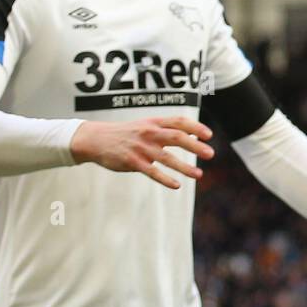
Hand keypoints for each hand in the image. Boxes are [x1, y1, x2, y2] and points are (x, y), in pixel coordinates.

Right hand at [70, 116, 213, 188]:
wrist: (96, 139)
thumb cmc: (127, 133)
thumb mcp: (146, 125)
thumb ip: (167, 130)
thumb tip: (194, 138)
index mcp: (154, 123)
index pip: (178, 122)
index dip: (195, 127)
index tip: (209, 135)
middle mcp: (149, 133)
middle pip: (176, 137)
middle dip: (195, 146)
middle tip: (211, 154)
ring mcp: (140, 148)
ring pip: (166, 158)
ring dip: (184, 167)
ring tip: (199, 175)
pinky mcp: (132, 162)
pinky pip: (152, 172)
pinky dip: (165, 178)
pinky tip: (176, 185)